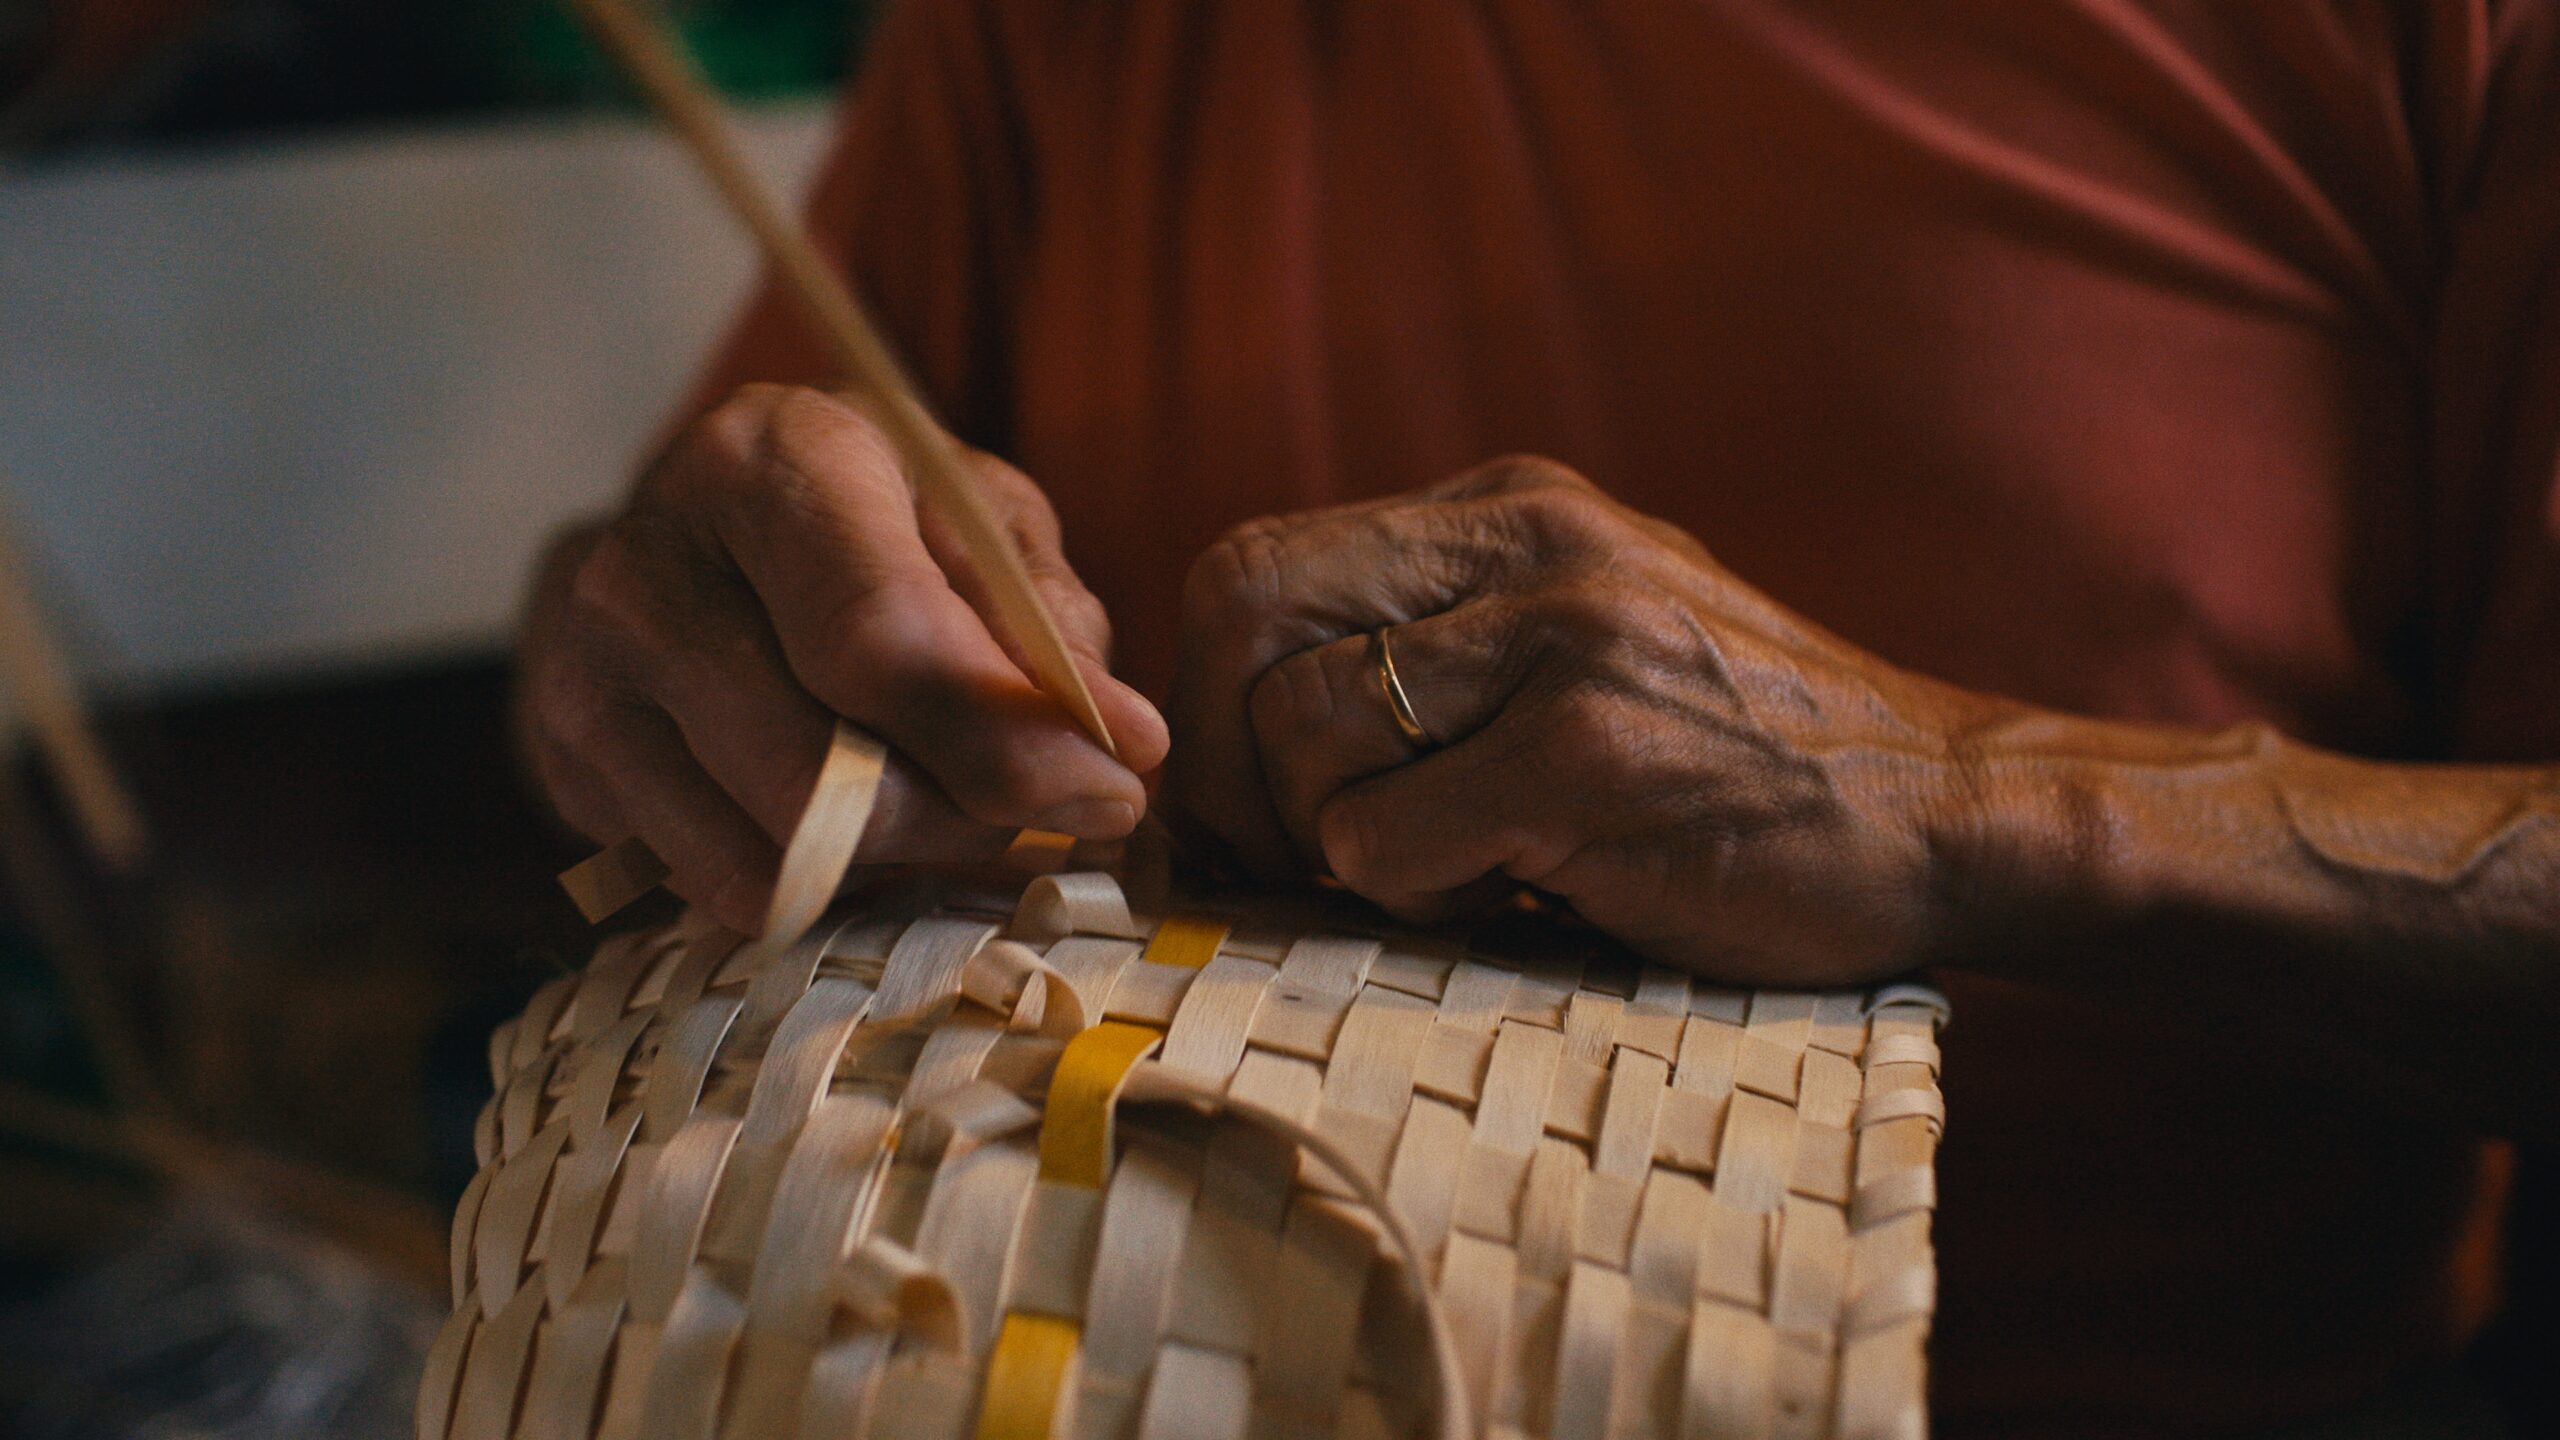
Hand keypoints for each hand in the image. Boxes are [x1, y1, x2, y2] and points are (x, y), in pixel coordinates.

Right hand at [519, 384, 1168, 931]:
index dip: (1009, 736)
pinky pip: (722, 886)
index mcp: (771, 459)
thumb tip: (1117, 748)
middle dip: (965, 818)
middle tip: (1045, 810)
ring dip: (902, 865)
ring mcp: (585, 668)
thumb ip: (1045, 626)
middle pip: (825, 771)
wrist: (688, 530)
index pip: (881, 636)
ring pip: (774, 851)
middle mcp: (650, 557)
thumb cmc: (872, 521)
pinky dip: (822, 887)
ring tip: (959, 815)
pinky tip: (859, 830)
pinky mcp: (566, 760)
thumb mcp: (976, 525)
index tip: (1120, 782)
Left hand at [1169, 456, 2003, 984]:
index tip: (1250, 800)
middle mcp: (1531, 545)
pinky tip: (1511, 893)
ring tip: (1456, 865)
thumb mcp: (1592, 629)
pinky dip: (1412, 893)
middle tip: (1295, 853)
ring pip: (1300, 734)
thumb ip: (1439, 634)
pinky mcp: (1591, 756)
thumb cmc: (1742, 752)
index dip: (1210, 696)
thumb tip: (1234, 721)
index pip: (1255, 561)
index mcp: (1512, 509)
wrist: (1942, 810)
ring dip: (1339, 839)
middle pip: (1242, 613)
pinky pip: (1379, 838)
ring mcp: (1566, 641)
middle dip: (1229, 766)